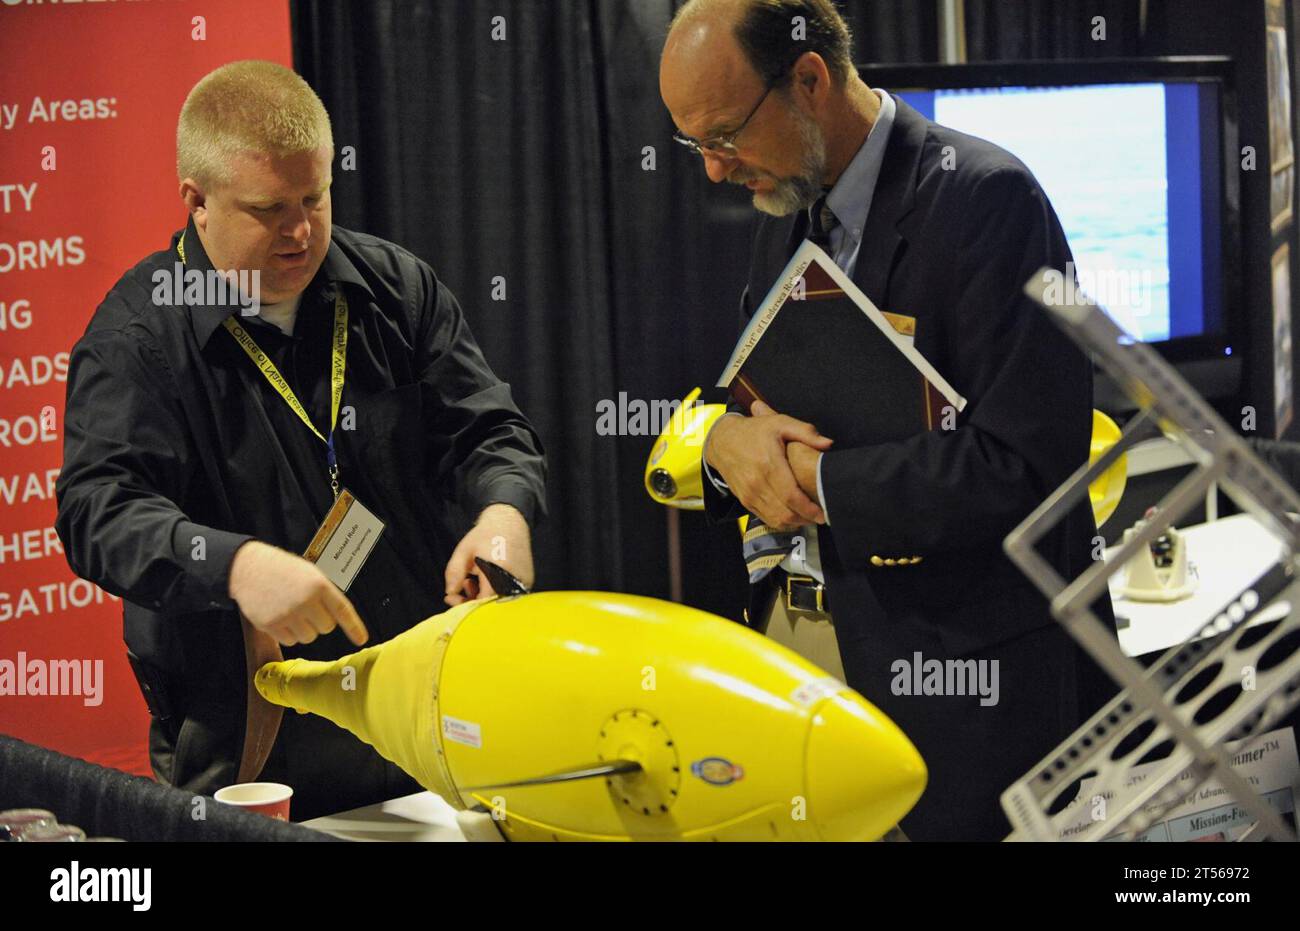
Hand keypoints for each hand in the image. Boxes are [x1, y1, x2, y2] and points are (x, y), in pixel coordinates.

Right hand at [228, 540, 368, 646]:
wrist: (249, 568)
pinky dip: (288, 634)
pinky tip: (281, 617)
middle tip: (307, 608)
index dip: (354, 627)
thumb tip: (337, 615)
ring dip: (304, 629)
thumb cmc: (281, 569)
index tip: (361, 639)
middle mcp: (305, 601)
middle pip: (326, 628)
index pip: (342, 610)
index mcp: (319, 585)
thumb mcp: (309, 572)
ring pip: (309, 637)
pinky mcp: (272, 625)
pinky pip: (290, 641)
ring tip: (292, 610)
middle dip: (320, 621)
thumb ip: (324, 593)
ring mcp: (288, 614)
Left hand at [444, 503, 533, 605]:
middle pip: (491, 604)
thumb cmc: (486, 535)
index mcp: (497, 574)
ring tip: (472, 581)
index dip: (464, 604)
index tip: (451, 598)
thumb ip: (454, 574)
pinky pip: (507, 593)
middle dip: (472, 600)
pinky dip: (494, 591)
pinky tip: (486, 579)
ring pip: (499, 600)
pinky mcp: (526, 580)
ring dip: (482, 595)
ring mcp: (523, 582)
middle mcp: (514, 581)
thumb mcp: (463, 552)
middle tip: (462, 588)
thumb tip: (450, 593)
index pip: (482, 602)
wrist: (509, 522)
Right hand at [705, 399, 831, 529]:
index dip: (809, 509)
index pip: (791, 496)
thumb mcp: (780, 423)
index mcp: (769, 465)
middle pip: (785, 513)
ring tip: (809, 517)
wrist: (722, 441)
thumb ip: (806, 433)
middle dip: (806, 519)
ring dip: (795, 522)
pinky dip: (781, 522)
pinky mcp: (745, 501)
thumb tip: (828, 444)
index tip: (823, 513)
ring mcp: (749, 495)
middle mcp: (757, 484)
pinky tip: (793, 516)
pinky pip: (766, 519)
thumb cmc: (754, 431)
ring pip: (776, 520)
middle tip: (820, 516)